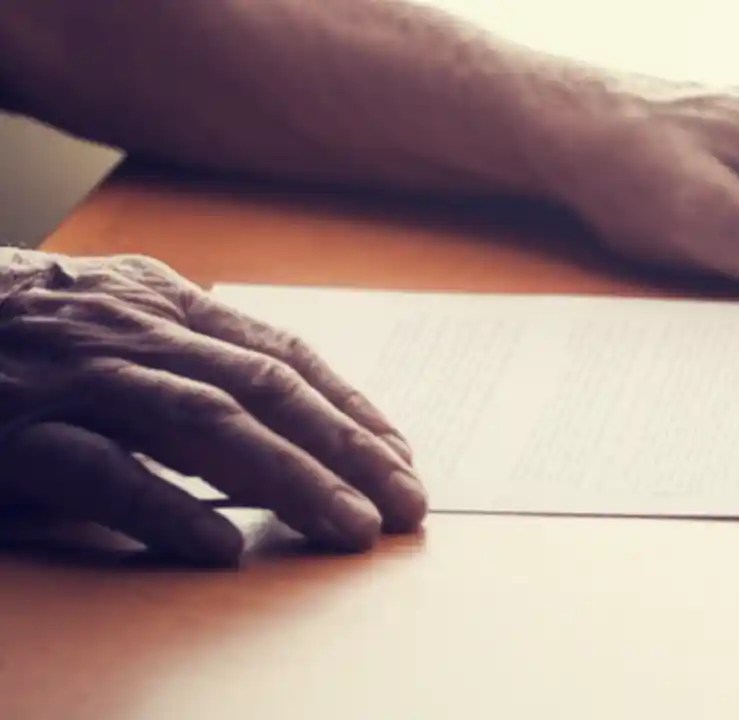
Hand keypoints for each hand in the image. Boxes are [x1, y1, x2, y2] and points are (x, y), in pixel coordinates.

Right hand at [0, 250, 425, 564]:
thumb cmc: (18, 327)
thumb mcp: (114, 314)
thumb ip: (191, 350)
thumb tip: (283, 408)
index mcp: (165, 304)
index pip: (284, 357)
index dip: (352, 407)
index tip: (403, 456)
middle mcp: (133, 333)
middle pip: (267, 392)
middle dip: (349, 450)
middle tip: (408, 504)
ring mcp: (76, 379)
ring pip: (207, 426)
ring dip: (290, 479)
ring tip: (351, 528)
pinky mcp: (15, 432)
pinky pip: (102, 474)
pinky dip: (166, 510)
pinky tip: (221, 549)